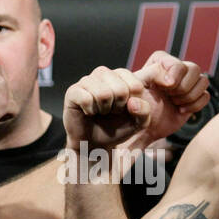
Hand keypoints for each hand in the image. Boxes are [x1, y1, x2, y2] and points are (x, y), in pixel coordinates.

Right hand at [63, 52, 207, 151]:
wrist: (96, 145)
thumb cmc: (118, 129)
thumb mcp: (140, 122)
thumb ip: (145, 110)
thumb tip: (132, 101)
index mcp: (123, 76)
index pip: (137, 81)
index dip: (136, 100)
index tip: (130, 109)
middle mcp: (105, 74)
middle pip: (121, 87)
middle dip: (120, 106)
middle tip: (113, 112)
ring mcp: (88, 80)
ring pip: (104, 92)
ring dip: (105, 109)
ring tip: (102, 111)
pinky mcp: (73, 91)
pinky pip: (87, 97)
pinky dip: (91, 110)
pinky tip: (90, 112)